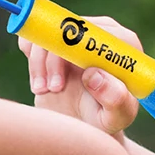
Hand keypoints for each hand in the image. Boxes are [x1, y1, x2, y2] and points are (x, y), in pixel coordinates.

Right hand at [18, 15, 140, 136]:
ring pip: (46, 35)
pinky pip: (33, 39)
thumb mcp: (117, 116)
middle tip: (54, 88)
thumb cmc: (106, 120)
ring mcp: (75, 36)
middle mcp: (99, 35)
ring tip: (43, 90)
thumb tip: (94, 74)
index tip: (64, 72)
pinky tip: (39, 83)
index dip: (76, 46)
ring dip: (39, 64)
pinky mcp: (55, 43)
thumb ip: (115, 98)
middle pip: (67, 28)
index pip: (96, 31)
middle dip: (53, 57)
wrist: (84, 126)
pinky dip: (31, 61)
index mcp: (122, 44)